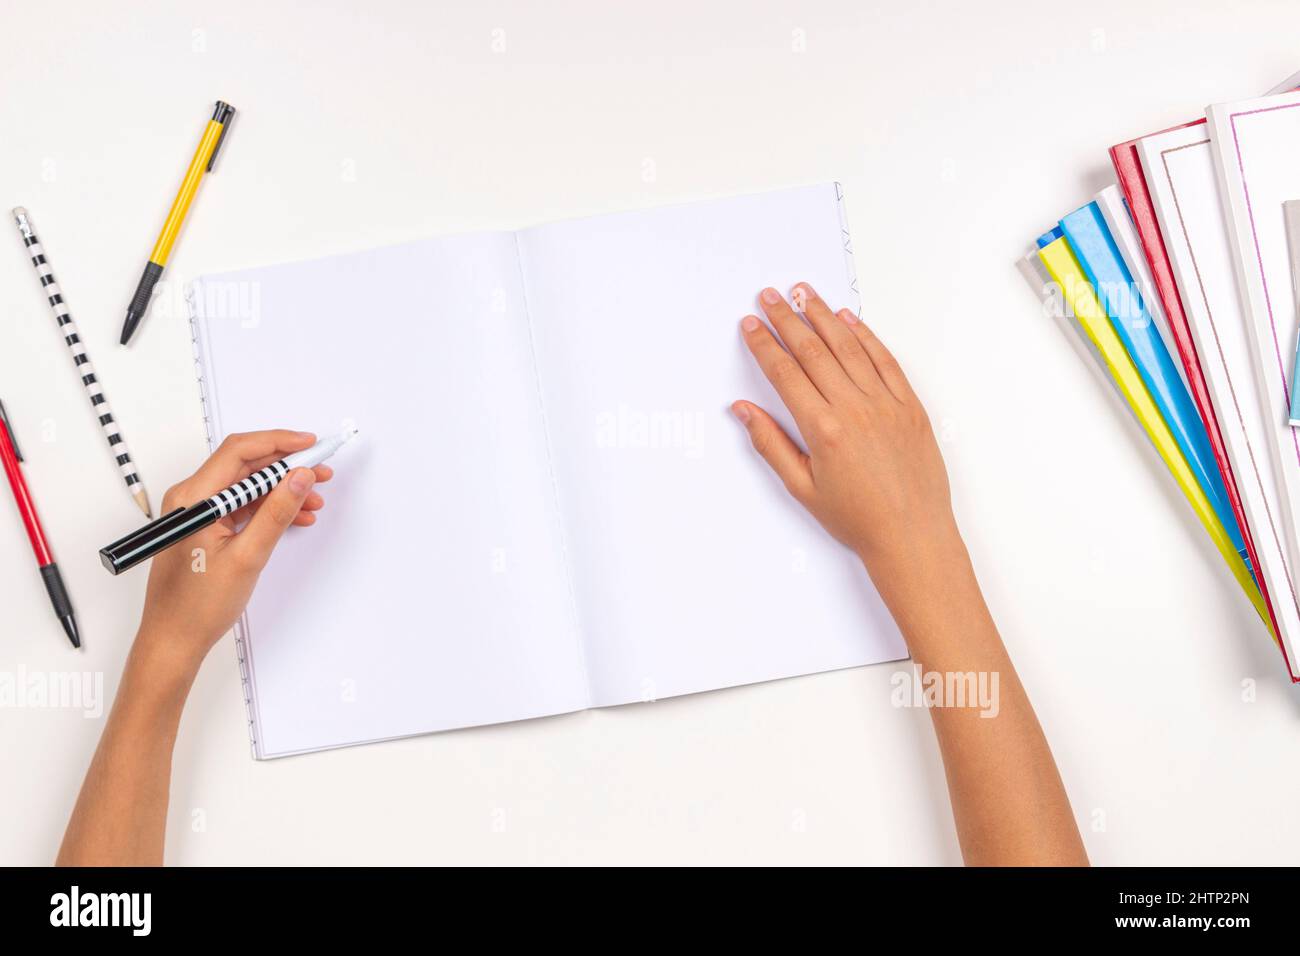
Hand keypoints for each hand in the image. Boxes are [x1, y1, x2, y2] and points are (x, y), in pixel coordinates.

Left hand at [134, 430, 332, 682]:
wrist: (174, 640)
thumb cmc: (196, 606)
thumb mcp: (247, 556)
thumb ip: (276, 512)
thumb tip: (300, 478)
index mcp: (193, 499)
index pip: (240, 452)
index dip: (279, 443)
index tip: (311, 445)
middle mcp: (191, 499)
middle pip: (245, 466)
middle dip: (286, 467)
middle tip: (321, 472)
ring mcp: (197, 513)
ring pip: (247, 487)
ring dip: (282, 490)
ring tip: (315, 500)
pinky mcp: (205, 527)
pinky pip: (242, 506)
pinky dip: (270, 508)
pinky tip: (296, 517)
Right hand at [732, 284, 955, 578]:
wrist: (912, 536)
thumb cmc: (858, 519)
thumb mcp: (802, 488)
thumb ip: (771, 444)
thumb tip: (744, 410)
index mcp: (823, 430)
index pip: (786, 374)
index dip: (764, 345)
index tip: (750, 324)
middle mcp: (854, 409)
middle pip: (813, 351)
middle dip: (788, 319)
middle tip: (770, 296)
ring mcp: (885, 403)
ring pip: (849, 347)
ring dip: (823, 316)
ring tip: (804, 293)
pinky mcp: (910, 405)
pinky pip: (885, 360)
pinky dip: (866, 335)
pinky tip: (848, 319)